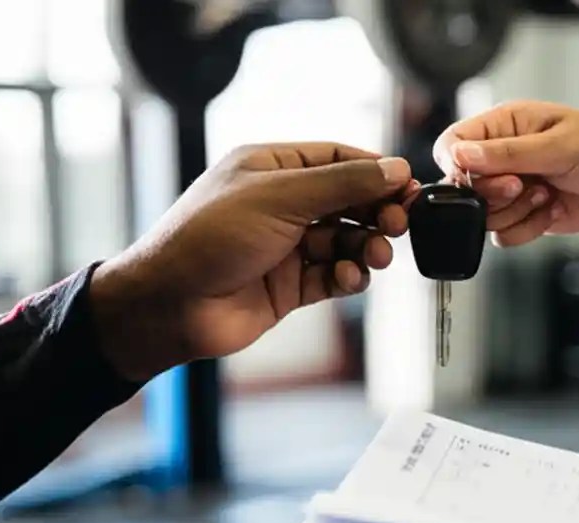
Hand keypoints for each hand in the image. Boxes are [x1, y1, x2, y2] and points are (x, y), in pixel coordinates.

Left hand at [90, 143, 417, 381]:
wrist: (170, 306)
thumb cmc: (208, 238)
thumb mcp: (280, 196)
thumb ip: (342, 183)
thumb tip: (393, 168)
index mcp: (271, 168)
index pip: (338, 159)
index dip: (375, 171)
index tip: (408, 185)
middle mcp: (281, 204)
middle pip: (348, 201)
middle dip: (377, 212)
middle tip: (398, 224)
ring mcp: (286, 246)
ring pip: (345, 241)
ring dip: (366, 247)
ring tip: (377, 256)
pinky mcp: (290, 286)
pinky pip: (334, 276)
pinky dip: (348, 276)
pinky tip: (349, 278)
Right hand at [432, 101, 578, 245]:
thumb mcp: (557, 146)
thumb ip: (506, 153)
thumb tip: (459, 155)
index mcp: (506, 124)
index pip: (454, 142)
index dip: (457, 164)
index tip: (478, 177)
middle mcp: (505, 155)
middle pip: (464, 185)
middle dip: (494, 192)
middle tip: (524, 185)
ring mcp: (515, 187)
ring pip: (484, 214)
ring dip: (515, 211)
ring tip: (547, 195)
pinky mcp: (528, 214)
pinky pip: (504, 234)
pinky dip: (527, 228)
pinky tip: (553, 211)